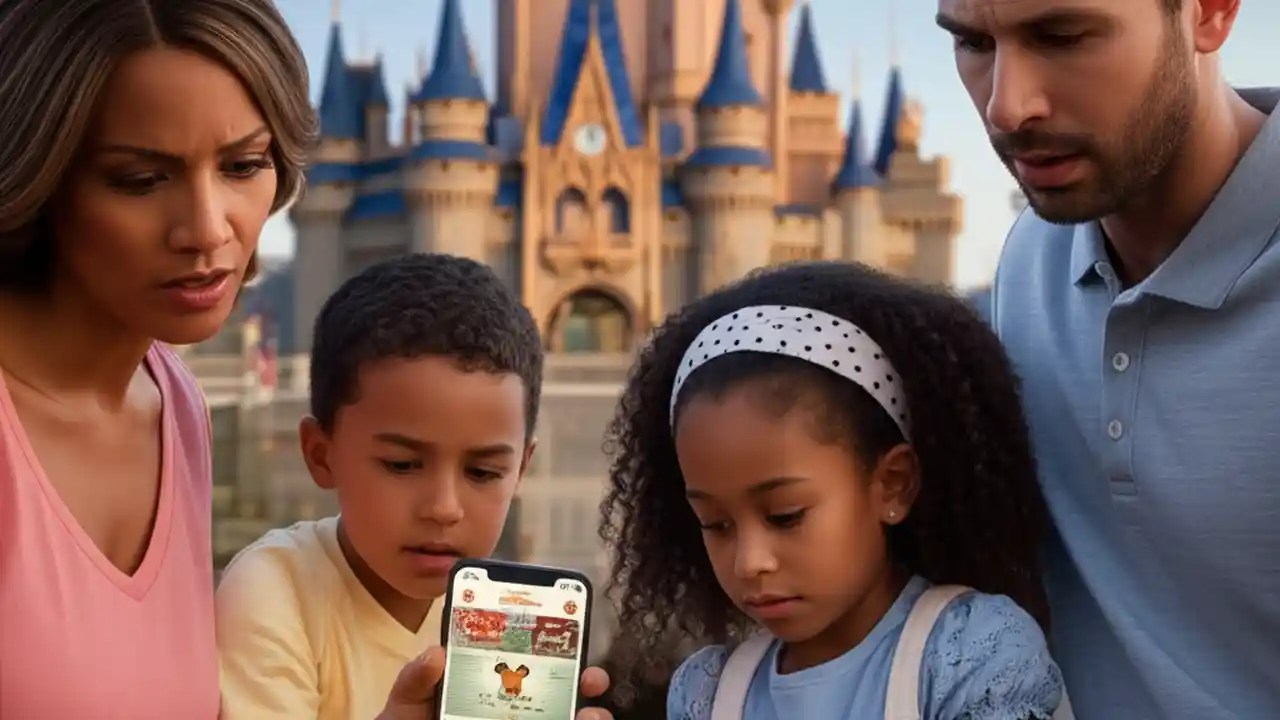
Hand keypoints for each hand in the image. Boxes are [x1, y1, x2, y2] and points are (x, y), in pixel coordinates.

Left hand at [375, 646, 613, 719]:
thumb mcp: (407, 701)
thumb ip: (417, 679)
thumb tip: (435, 654)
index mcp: (490, 685)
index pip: (530, 662)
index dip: (557, 649)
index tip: (572, 637)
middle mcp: (513, 708)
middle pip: (560, 692)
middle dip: (584, 681)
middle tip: (593, 678)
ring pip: (564, 717)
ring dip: (587, 715)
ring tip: (593, 715)